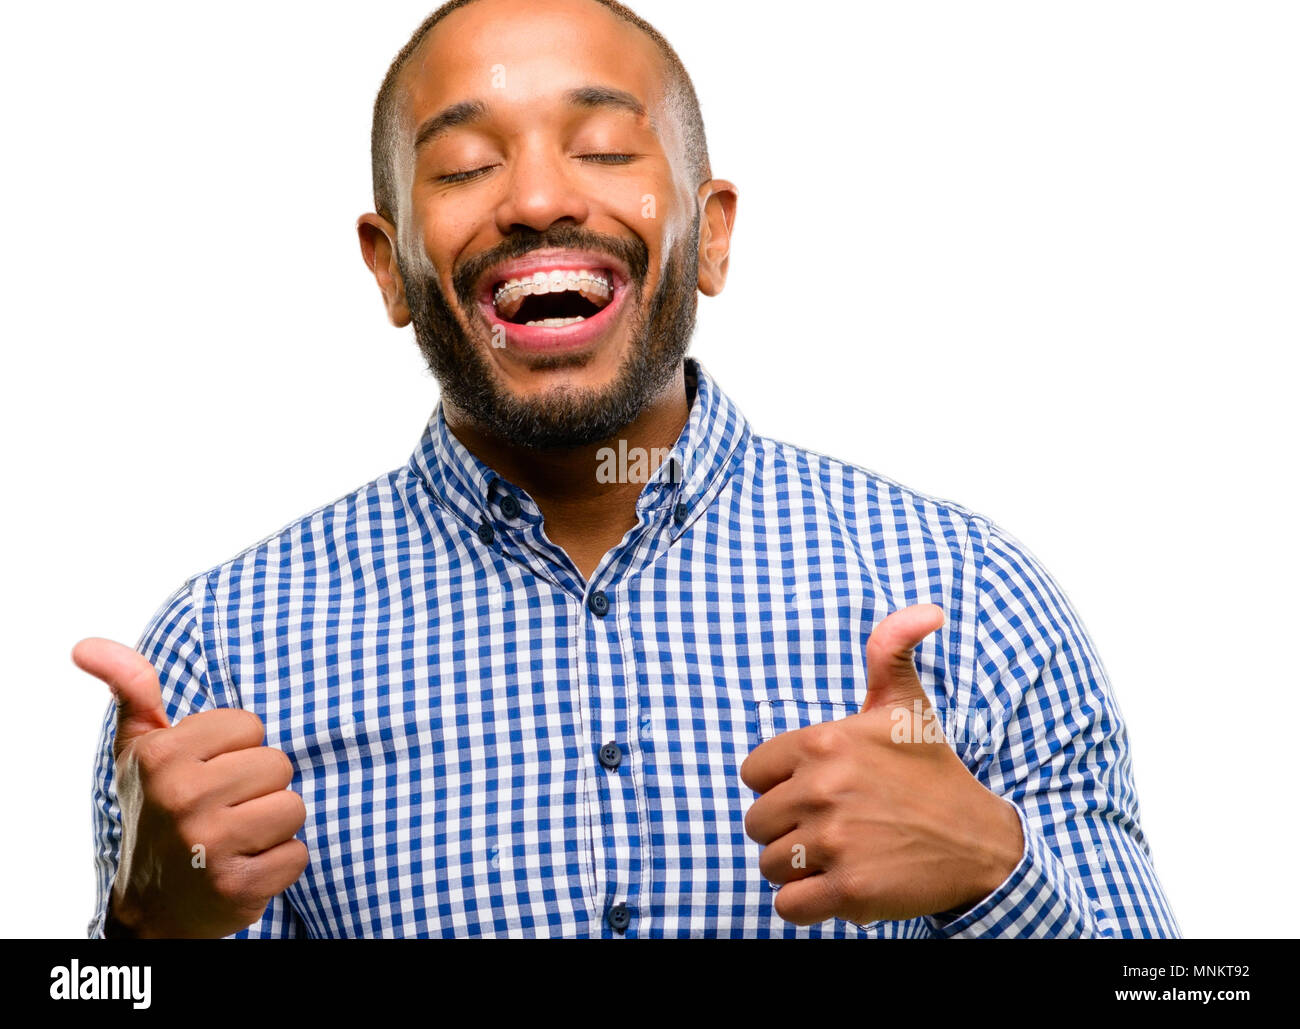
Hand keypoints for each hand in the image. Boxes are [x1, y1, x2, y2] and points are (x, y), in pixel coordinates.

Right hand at [74, 638, 308, 937]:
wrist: (152, 906)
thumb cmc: (157, 811)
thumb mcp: (138, 750)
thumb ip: (131, 691)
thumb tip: (88, 646)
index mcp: (161, 756)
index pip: (251, 726)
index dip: (237, 749)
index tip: (208, 772)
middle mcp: (181, 798)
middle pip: (278, 765)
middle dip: (259, 787)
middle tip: (223, 809)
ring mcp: (208, 845)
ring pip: (293, 807)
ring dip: (273, 825)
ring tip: (236, 837)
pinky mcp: (237, 887)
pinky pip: (298, 854)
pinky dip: (279, 863)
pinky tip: (244, 867)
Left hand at [740, 604, 1023, 925]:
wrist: (980, 841)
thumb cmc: (931, 771)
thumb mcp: (907, 704)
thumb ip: (891, 650)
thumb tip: (928, 609)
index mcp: (824, 741)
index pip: (753, 773)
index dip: (780, 786)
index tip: (819, 789)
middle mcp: (824, 788)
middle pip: (757, 822)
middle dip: (787, 829)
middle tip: (833, 826)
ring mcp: (836, 841)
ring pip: (769, 864)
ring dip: (798, 868)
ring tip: (840, 854)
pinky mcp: (849, 890)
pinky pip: (787, 906)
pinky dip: (806, 904)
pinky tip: (839, 886)